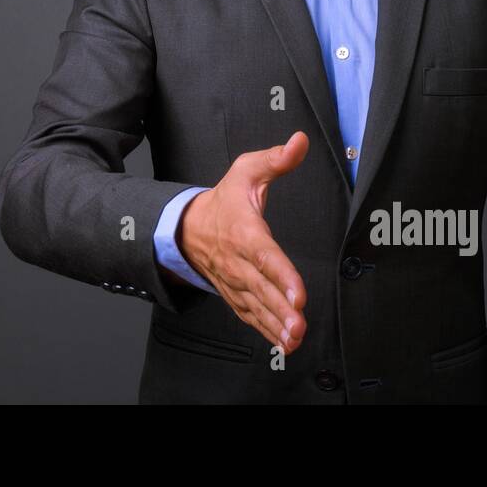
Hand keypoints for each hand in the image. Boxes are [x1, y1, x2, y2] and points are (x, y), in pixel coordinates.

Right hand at [177, 131, 308, 352]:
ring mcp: (234, 281)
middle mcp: (237, 261)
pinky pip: (249, 315)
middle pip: (260, 288)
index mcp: (243, 231)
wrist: (186, 228)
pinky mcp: (234, 294)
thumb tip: (300, 142)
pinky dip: (265, 331)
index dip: (282, 276)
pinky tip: (283, 344)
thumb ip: (275, 159)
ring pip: (255, 306)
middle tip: (299, 326)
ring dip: (274, 325)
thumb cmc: (224, 200)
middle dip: (279, 309)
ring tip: (294, 339)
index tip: (298, 295)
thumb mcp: (246, 172)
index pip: (264, 255)